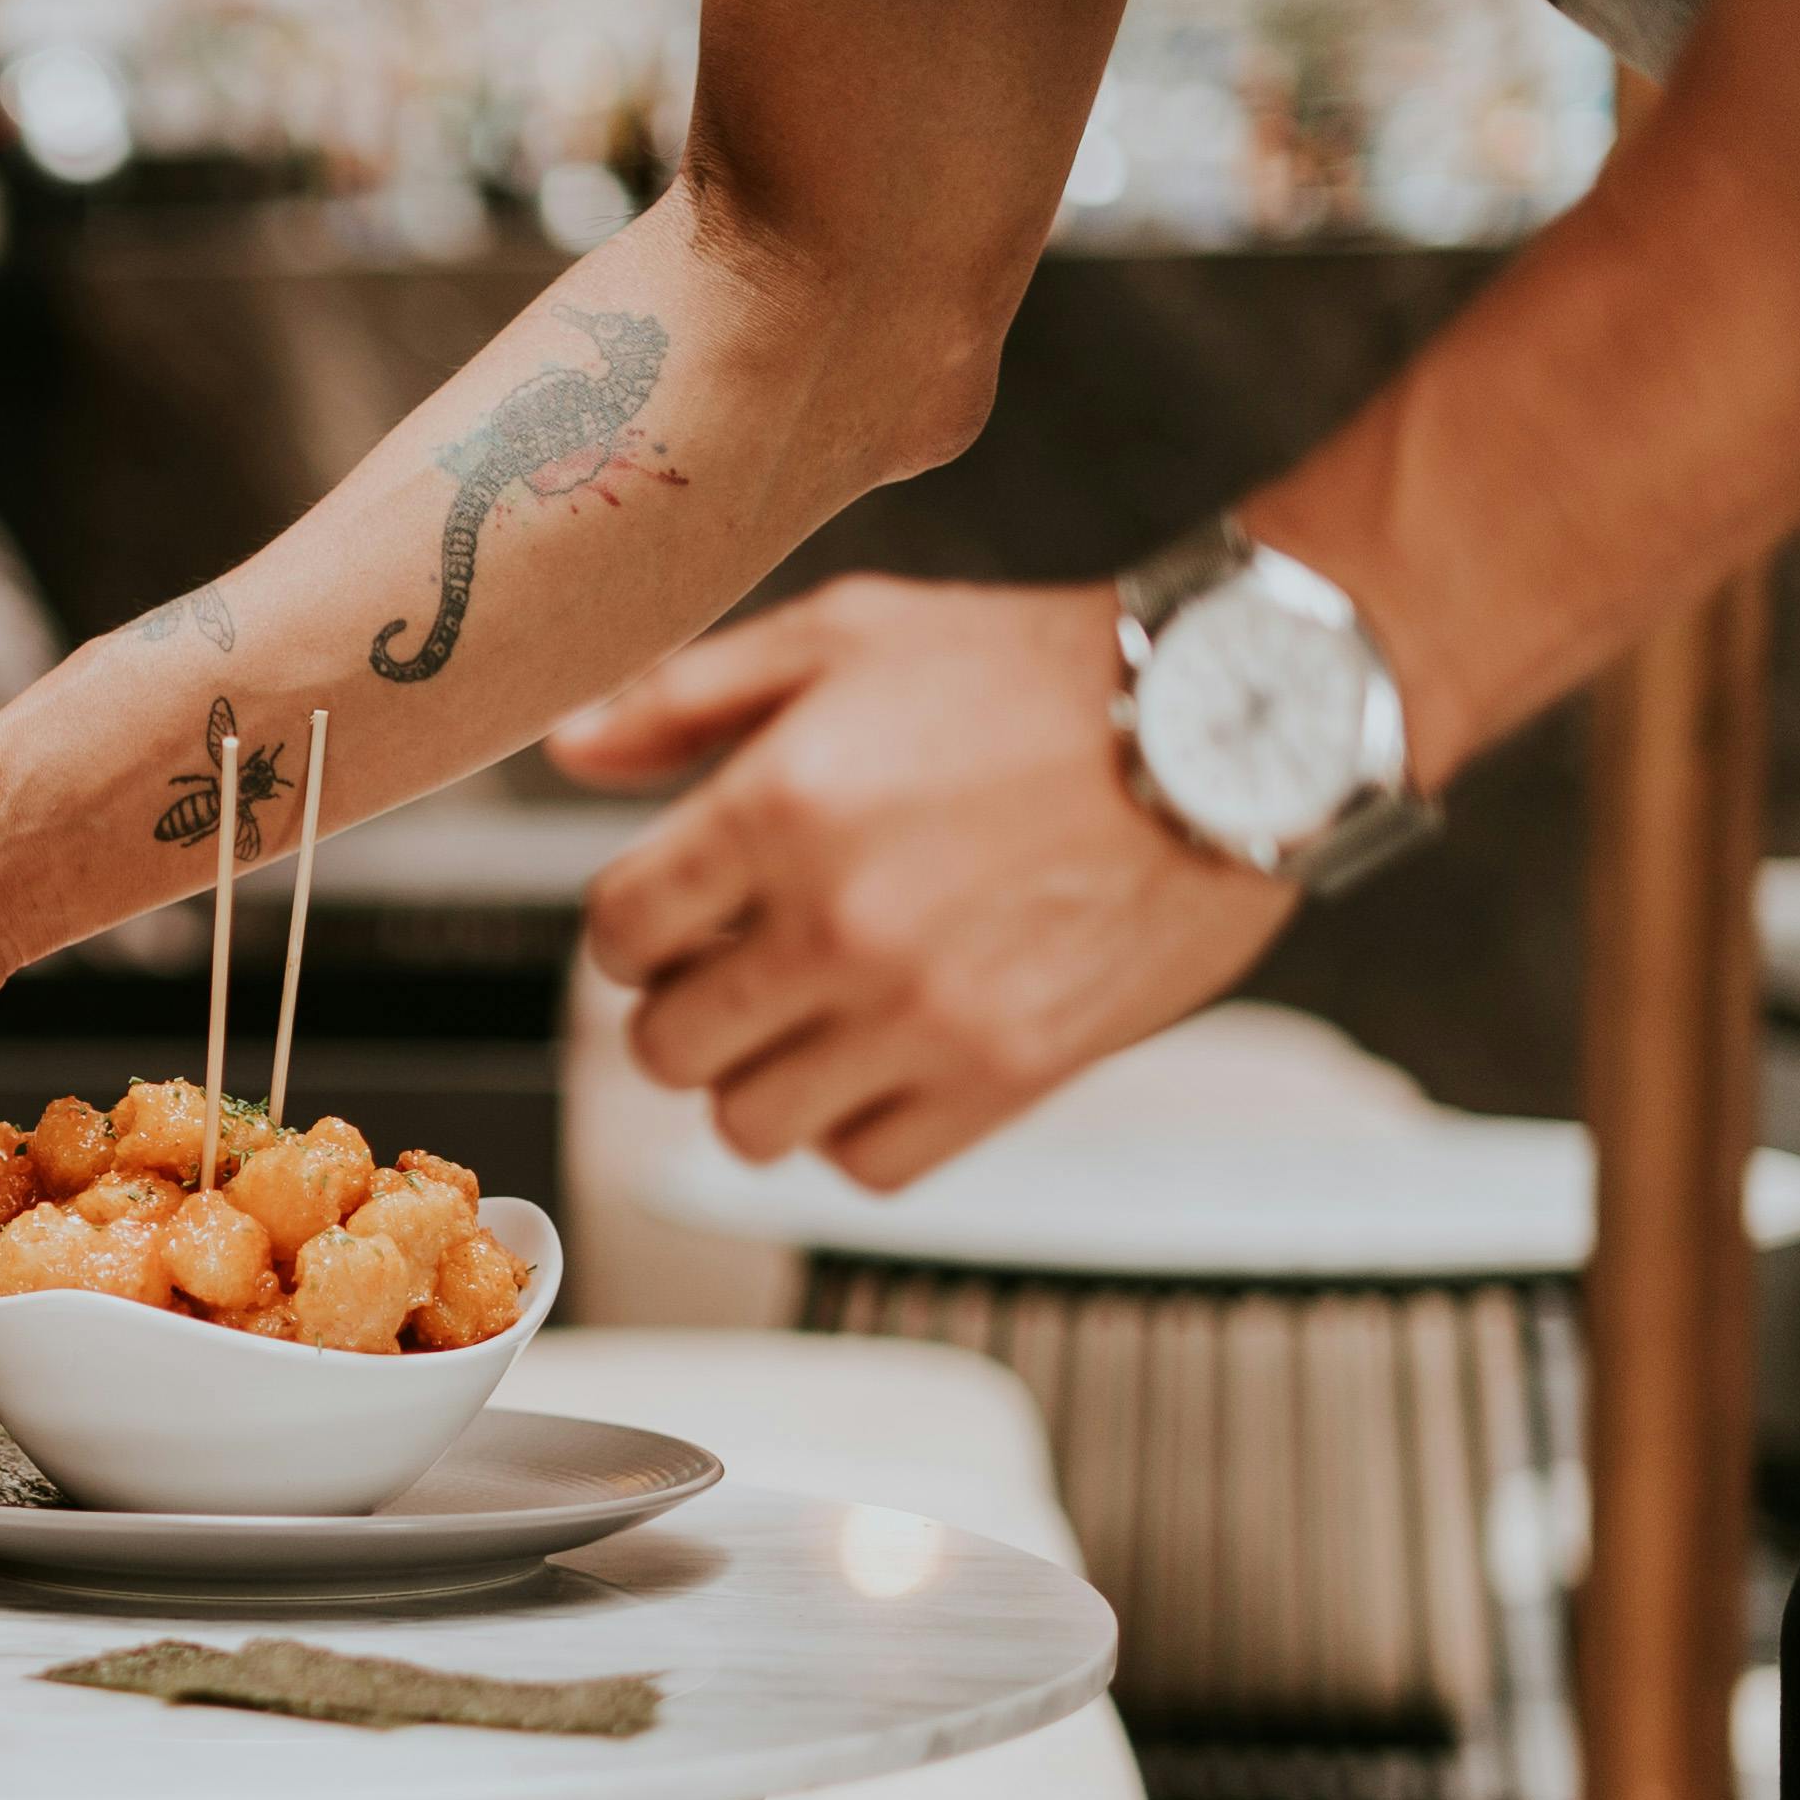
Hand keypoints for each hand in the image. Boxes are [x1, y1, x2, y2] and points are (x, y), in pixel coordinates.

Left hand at [559, 575, 1300, 1189]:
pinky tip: (886, 1055)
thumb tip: (567, 752)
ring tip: (811, 1018)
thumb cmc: (1035, 672)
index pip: (617, 936)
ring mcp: (921, 1013)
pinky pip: (864, 1165)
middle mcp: (836, 925)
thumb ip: (686, 698)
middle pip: (666, 1048)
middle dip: (684, 1009)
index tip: (681, 913)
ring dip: (760, 1080)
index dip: (634, 928)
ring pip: (749, 1124)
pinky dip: (857, 1126)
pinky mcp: (1005, 1075)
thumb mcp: (844, 634)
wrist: (1232, 723)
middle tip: (737, 969)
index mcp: (777, 808)